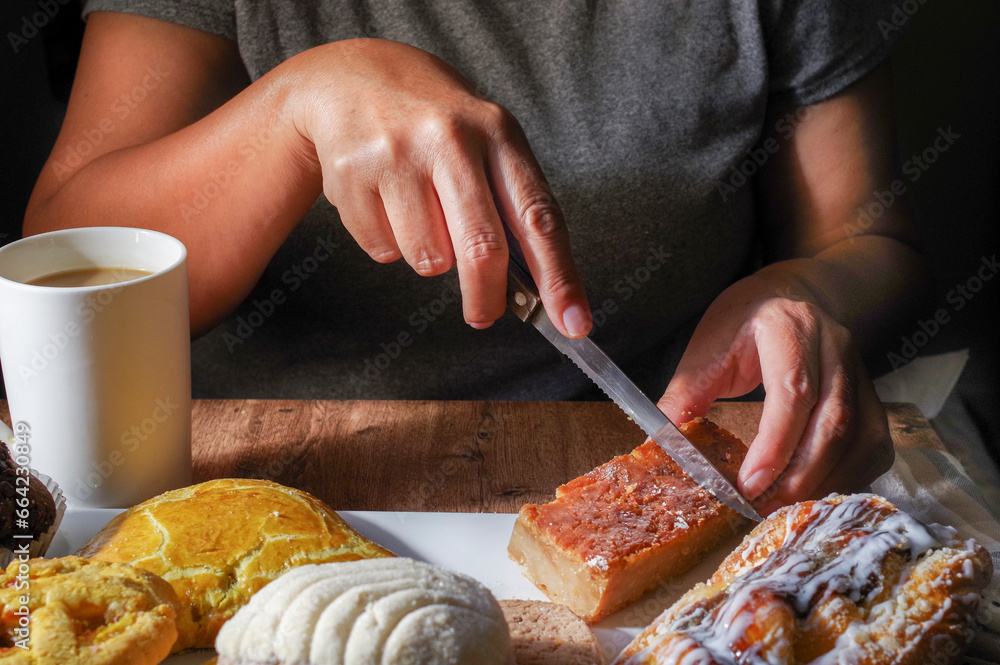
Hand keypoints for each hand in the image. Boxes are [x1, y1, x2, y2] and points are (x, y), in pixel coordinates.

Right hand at [286, 39, 590, 335]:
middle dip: (487, 299)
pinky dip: (390, 245)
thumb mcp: (485, 143)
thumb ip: (510, 207)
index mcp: (497, 132)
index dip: (560, 277)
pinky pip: (383, 250)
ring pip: (428, 259)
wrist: (351, 78)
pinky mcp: (352, 175)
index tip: (575, 324)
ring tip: (420, 214)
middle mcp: (450, 139)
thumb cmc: (435, 124)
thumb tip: (536, 289)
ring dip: (430, 258)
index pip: (539, 217)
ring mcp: (397, 155)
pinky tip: (386, 203)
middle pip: (482, 249)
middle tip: (485, 315)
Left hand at [657, 274, 893, 514]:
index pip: (794, 390)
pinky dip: (847, 476)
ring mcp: (861, 372)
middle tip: (763, 508)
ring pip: (860, 437)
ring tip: (784, 508)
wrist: (795, 294)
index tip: (749, 483)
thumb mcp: (709, 344)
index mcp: (789, 327)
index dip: (775, 443)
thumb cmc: (747, 319)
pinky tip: (816, 494)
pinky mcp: (873, 397)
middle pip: (833, 421)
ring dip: (824, 481)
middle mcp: (835, 348)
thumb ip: (687, 391)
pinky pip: (872, 445)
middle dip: (799, 474)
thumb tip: (661, 442)